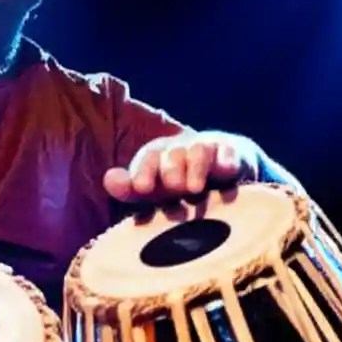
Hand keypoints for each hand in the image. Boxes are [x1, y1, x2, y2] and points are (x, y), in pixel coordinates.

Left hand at [103, 130, 257, 204]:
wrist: (224, 172)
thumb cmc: (179, 187)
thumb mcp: (155, 191)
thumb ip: (131, 189)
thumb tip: (107, 179)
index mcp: (158, 158)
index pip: (147, 160)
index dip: (144, 172)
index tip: (141, 187)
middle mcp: (181, 150)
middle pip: (173, 156)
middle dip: (172, 170)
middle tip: (173, 186)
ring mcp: (208, 150)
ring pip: (199, 153)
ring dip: (196, 168)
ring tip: (195, 188)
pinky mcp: (234, 154)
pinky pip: (230, 154)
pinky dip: (228, 160)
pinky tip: (226, 170)